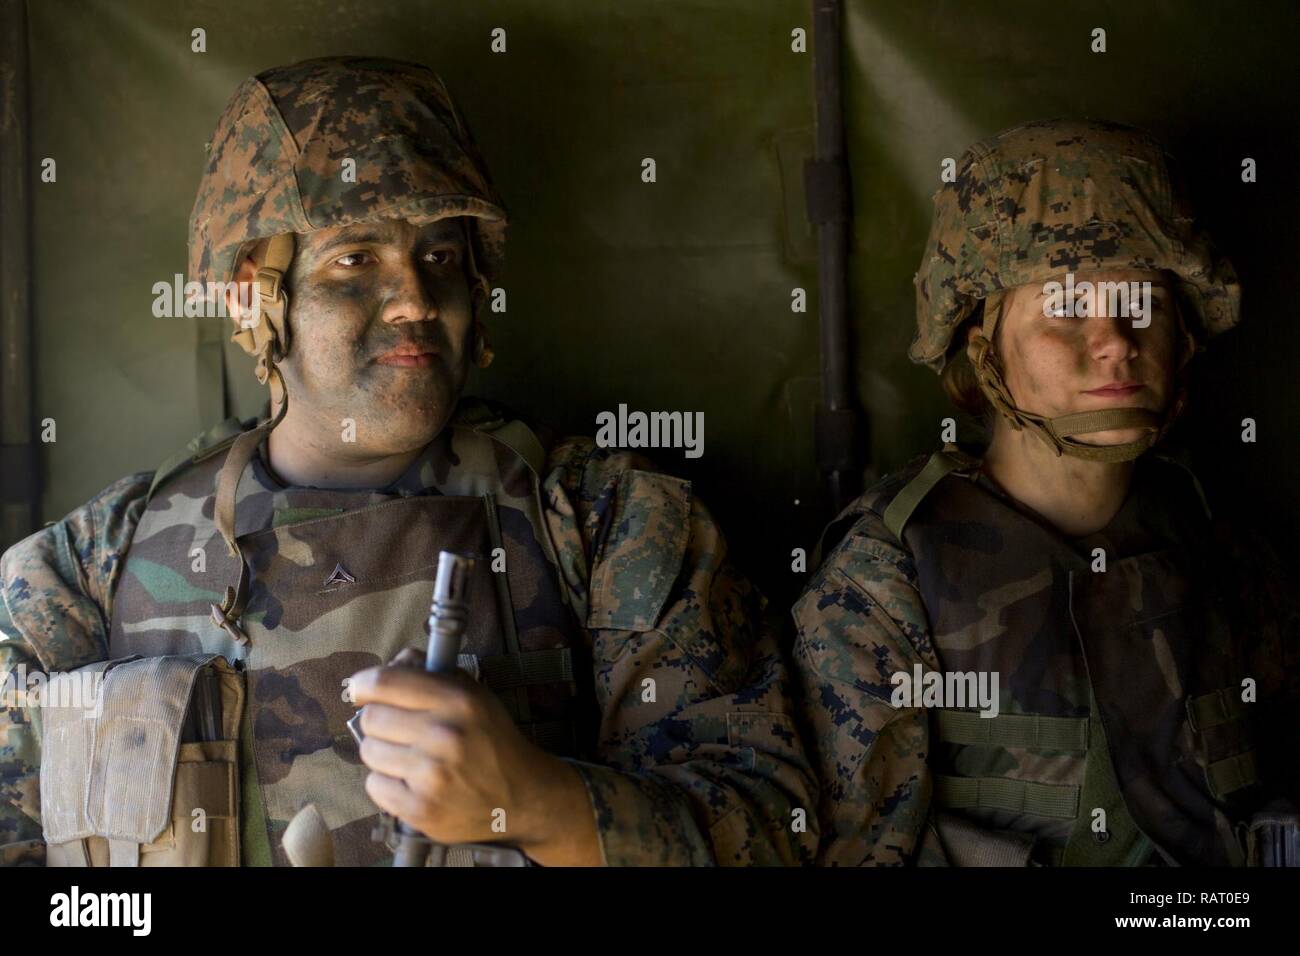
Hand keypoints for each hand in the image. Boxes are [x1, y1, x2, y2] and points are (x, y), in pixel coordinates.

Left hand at [348, 651, 599, 862]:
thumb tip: (392, 662)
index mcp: (457, 701)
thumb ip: (434, 675)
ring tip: (409, 758)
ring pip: (369, 752)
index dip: (364, 685)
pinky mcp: (420, 809)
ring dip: (383, 754)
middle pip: (371, 718)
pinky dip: (387, 784)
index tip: (363, 691)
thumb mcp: (476, 696)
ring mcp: (431, 776)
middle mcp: (443, 735)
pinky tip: (411, 782)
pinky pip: (374, 787)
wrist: (524, 798)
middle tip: (398, 730)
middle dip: (379, 721)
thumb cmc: (495, 742)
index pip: (384, 683)